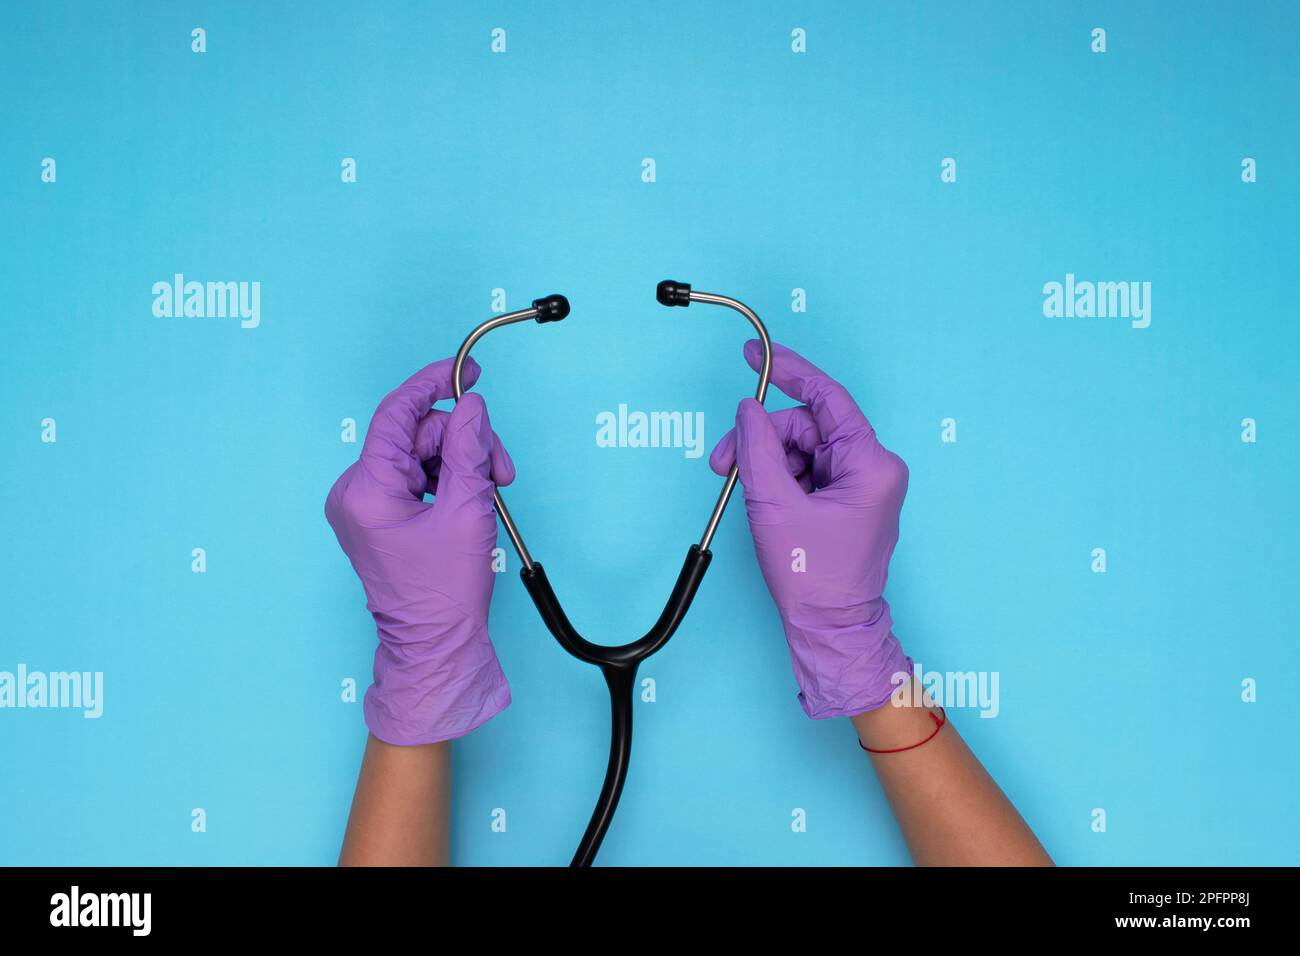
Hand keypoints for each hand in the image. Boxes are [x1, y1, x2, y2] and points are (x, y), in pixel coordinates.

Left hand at [325, 357, 515, 744]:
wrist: (435, 647)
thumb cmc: (444, 595)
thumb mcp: (468, 512)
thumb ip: (471, 451)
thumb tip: (472, 407)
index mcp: (366, 489)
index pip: (397, 413)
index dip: (434, 384)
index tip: (467, 370)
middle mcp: (357, 493)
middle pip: (417, 435)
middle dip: (464, 443)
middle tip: (501, 470)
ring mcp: (367, 506)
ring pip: (422, 455)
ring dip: (462, 464)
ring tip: (491, 492)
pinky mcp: (381, 516)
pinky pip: (418, 477)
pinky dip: (449, 481)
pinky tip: (470, 501)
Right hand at [710, 340, 912, 717]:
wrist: (829, 630)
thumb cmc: (812, 576)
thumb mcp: (774, 504)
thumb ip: (758, 448)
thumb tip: (749, 411)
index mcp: (871, 463)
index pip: (827, 397)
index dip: (788, 370)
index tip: (755, 354)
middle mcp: (873, 469)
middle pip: (806, 427)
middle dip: (762, 439)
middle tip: (723, 462)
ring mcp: (861, 487)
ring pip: (802, 450)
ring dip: (766, 462)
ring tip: (741, 489)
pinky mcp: (846, 503)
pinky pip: (806, 473)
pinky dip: (778, 480)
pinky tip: (762, 502)